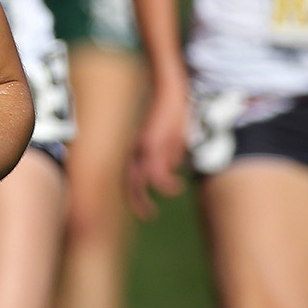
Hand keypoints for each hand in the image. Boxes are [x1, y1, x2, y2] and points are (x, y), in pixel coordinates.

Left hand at [128, 92, 187, 218]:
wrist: (170, 92)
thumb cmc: (172, 114)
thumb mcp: (171, 138)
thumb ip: (170, 154)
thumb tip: (173, 167)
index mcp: (139, 149)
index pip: (132, 175)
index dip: (135, 193)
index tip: (144, 206)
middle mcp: (137, 150)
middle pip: (131, 181)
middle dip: (137, 201)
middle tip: (148, 215)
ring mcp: (143, 149)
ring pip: (139, 181)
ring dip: (145, 198)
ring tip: (156, 209)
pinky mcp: (152, 146)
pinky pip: (156, 172)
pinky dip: (165, 184)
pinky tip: (176, 187)